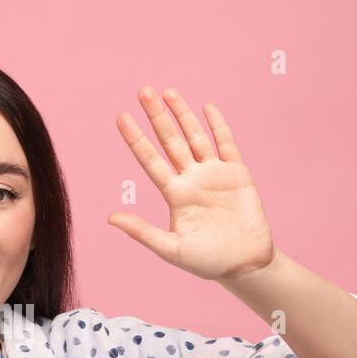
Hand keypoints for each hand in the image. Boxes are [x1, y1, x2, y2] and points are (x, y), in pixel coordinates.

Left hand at [109, 86, 274, 282]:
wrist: (246, 265)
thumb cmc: (207, 261)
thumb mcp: (171, 249)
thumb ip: (142, 232)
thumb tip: (111, 218)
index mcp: (174, 194)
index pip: (150, 161)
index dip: (137, 139)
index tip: (122, 118)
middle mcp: (191, 179)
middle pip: (170, 141)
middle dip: (157, 117)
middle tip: (143, 91)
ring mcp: (214, 174)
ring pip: (195, 137)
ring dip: (183, 115)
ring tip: (168, 92)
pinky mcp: (237, 174)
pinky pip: (226, 144)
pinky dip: (218, 126)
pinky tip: (207, 108)